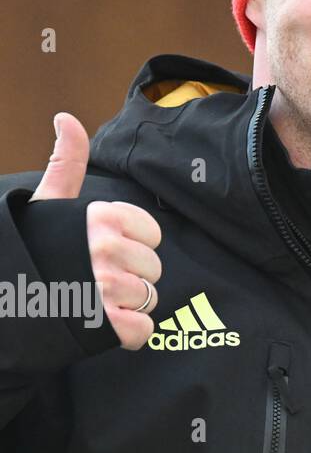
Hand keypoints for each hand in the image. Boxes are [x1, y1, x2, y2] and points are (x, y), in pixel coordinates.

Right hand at [31, 112, 162, 349]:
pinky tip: (98, 326)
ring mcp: (105, 287)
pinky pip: (142, 331)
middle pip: (153, 268)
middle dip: (129, 278)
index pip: (151, 233)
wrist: (1, 307)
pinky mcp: (104, 326)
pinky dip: (125, 335)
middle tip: (91, 281)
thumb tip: (66, 117)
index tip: (99, 251)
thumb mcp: (44, 205)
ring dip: (125, 307)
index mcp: (99, 218)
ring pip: (148, 299)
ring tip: (90, 302)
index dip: (131, 246)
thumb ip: (65, 163)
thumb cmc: (28, 252)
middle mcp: (105, 248)